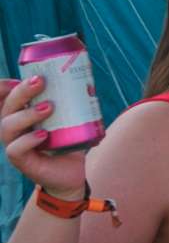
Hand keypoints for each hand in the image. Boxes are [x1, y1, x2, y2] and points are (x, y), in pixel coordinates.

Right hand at [0, 76, 92, 198]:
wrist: (72, 171)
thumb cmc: (69, 140)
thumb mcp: (71, 117)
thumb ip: (74, 99)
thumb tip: (86, 71)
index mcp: (21, 114)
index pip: (4, 98)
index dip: (3, 87)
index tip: (20, 76)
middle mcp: (14, 128)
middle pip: (7, 107)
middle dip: (21, 92)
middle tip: (40, 81)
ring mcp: (15, 144)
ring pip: (7, 126)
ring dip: (27, 114)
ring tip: (48, 107)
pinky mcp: (21, 161)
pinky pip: (15, 149)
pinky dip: (28, 140)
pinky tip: (43, 134)